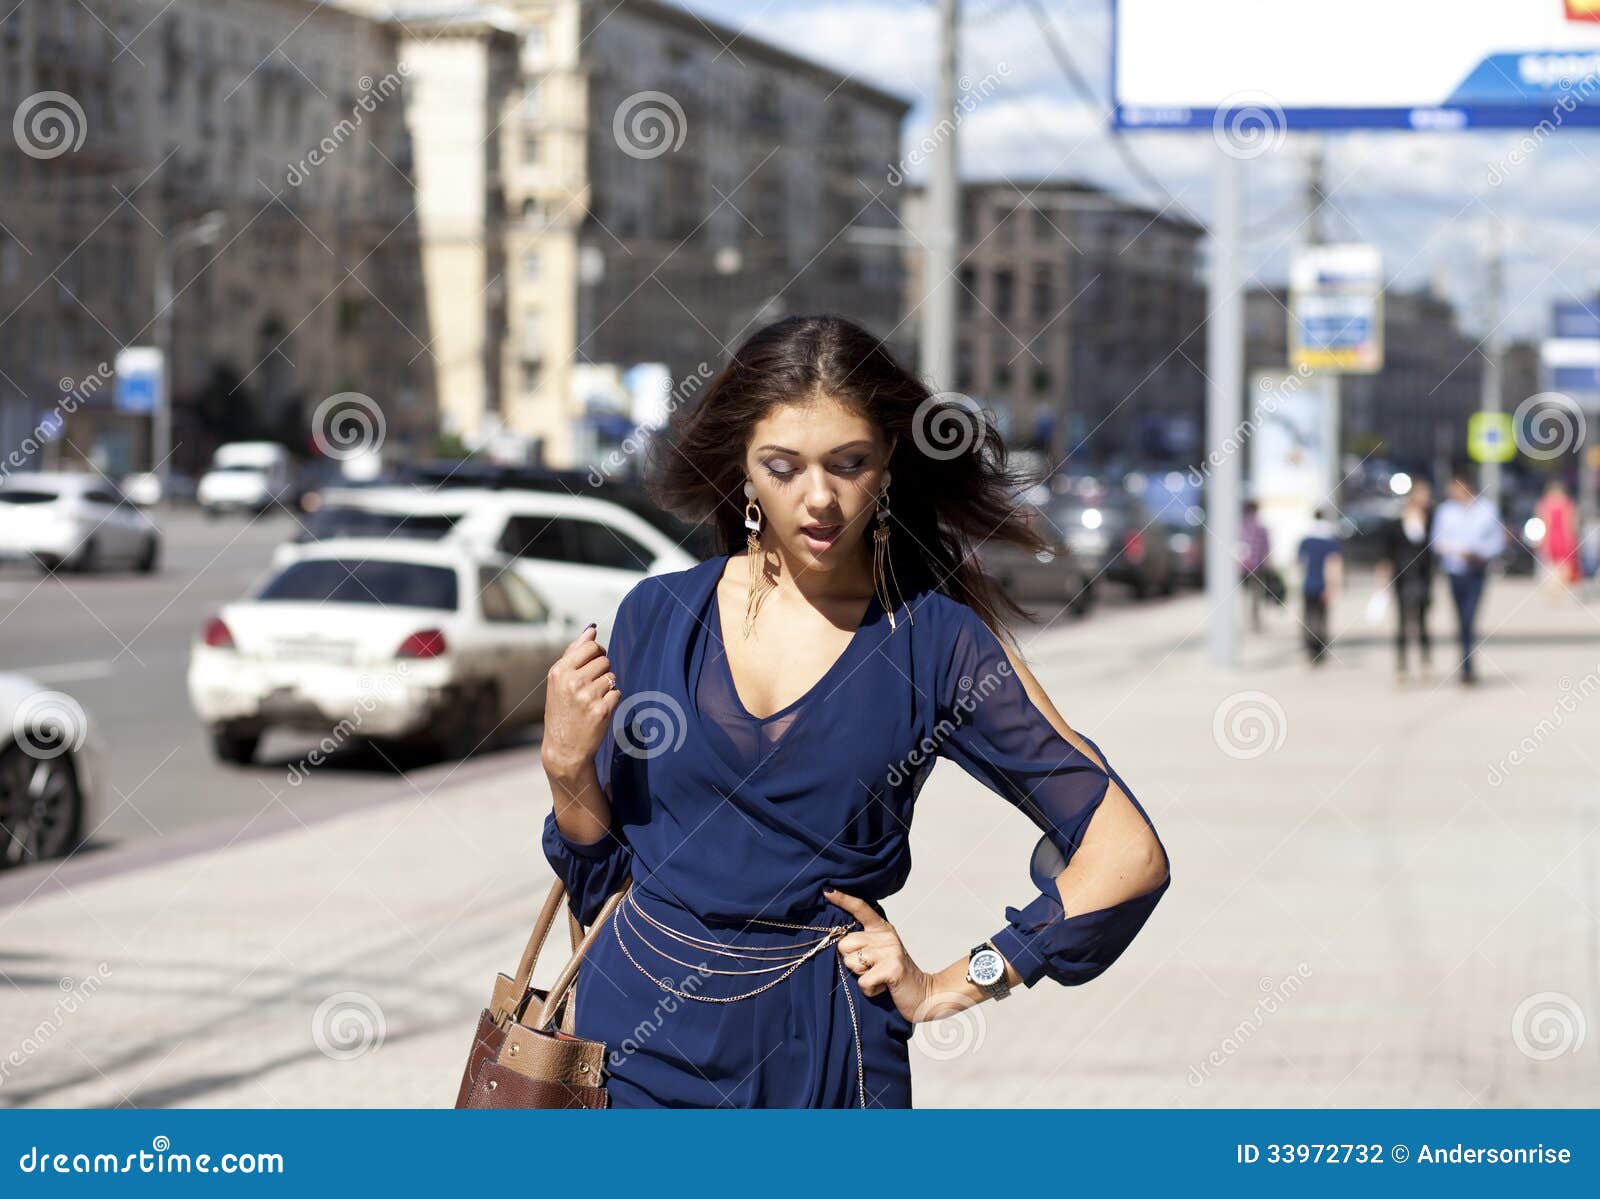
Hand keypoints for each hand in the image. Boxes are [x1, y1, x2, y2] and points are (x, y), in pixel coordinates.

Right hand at [540, 624, 620, 779]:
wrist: (564, 749)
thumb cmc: (562, 711)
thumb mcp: (558, 681)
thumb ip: (574, 653)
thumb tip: (591, 630)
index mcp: (560, 671)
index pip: (591, 646)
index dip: (597, 653)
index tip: (593, 664)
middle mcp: (572, 682)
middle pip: (604, 660)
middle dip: (601, 672)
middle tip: (589, 688)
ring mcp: (587, 696)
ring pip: (612, 677)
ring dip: (607, 687)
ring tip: (592, 700)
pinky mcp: (602, 710)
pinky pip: (617, 693)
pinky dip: (611, 700)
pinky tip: (598, 711)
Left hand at [825, 888, 934, 1023]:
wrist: (924, 994)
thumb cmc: (893, 974)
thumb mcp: (880, 952)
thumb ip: (863, 942)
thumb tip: (839, 940)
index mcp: (882, 929)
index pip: (861, 908)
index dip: (843, 899)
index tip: (827, 889)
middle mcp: (886, 936)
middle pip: (845, 944)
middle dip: (851, 960)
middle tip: (871, 968)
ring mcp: (890, 951)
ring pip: (852, 963)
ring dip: (861, 976)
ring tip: (878, 977)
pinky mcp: (892, 968)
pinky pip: (863, 981)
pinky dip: (869, 990)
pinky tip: (883, 987)